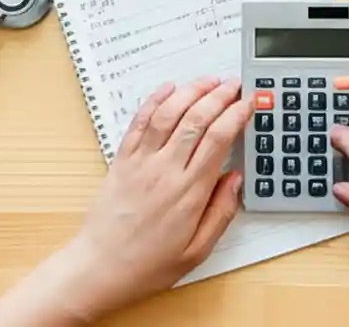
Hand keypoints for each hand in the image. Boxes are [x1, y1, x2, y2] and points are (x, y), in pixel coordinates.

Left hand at [0, 77, 251, 325]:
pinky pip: (140, 122)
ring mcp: (141, 162)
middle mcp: (166, 170)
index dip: (237, 114)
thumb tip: (237, 179)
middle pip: (197, 118)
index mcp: (190, 192)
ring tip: (208, 81)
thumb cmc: (148, 264)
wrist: (99, 267)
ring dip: (191, 91)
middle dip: (219, 95)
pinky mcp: (122, 160)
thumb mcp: (197, 250)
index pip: (219, 138)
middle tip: (234, 84)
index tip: (249, 102)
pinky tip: (169, 89)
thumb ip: (221, 212)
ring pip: (169, 112)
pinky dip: (155, 100)